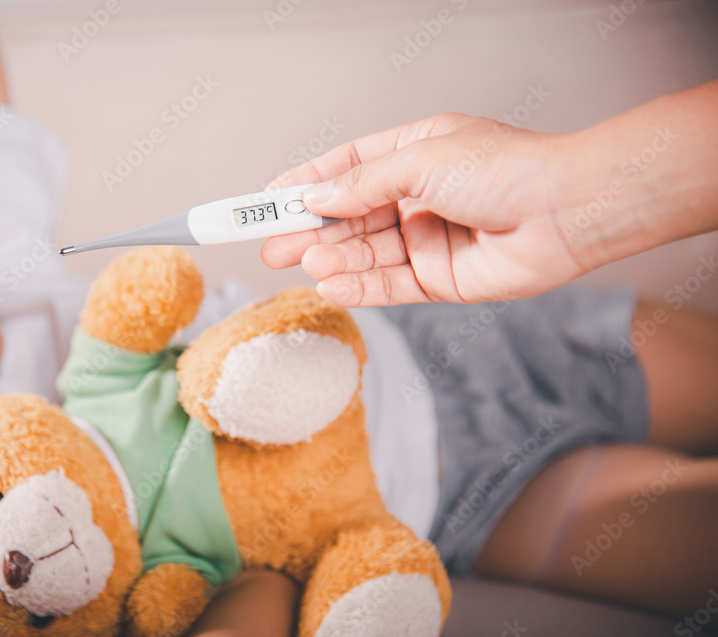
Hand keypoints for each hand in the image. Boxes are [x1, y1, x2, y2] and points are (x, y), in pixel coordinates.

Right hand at [261, 113, 585, 306]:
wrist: (564, 211)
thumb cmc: (505, 168)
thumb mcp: (419, 161)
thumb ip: (362, 185)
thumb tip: (314, 199)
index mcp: (413, 155)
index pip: (345, 170)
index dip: (305, 185)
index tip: (267, 200)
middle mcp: (417, 198)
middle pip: (349, 218)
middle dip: (310, 232)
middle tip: (271, 247)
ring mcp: (427, 240)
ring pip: (366, 254)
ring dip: (332, 260)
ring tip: (302, 264)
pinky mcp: (440, 279)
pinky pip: (389, 285)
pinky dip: (358, 287)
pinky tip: (329, 286)